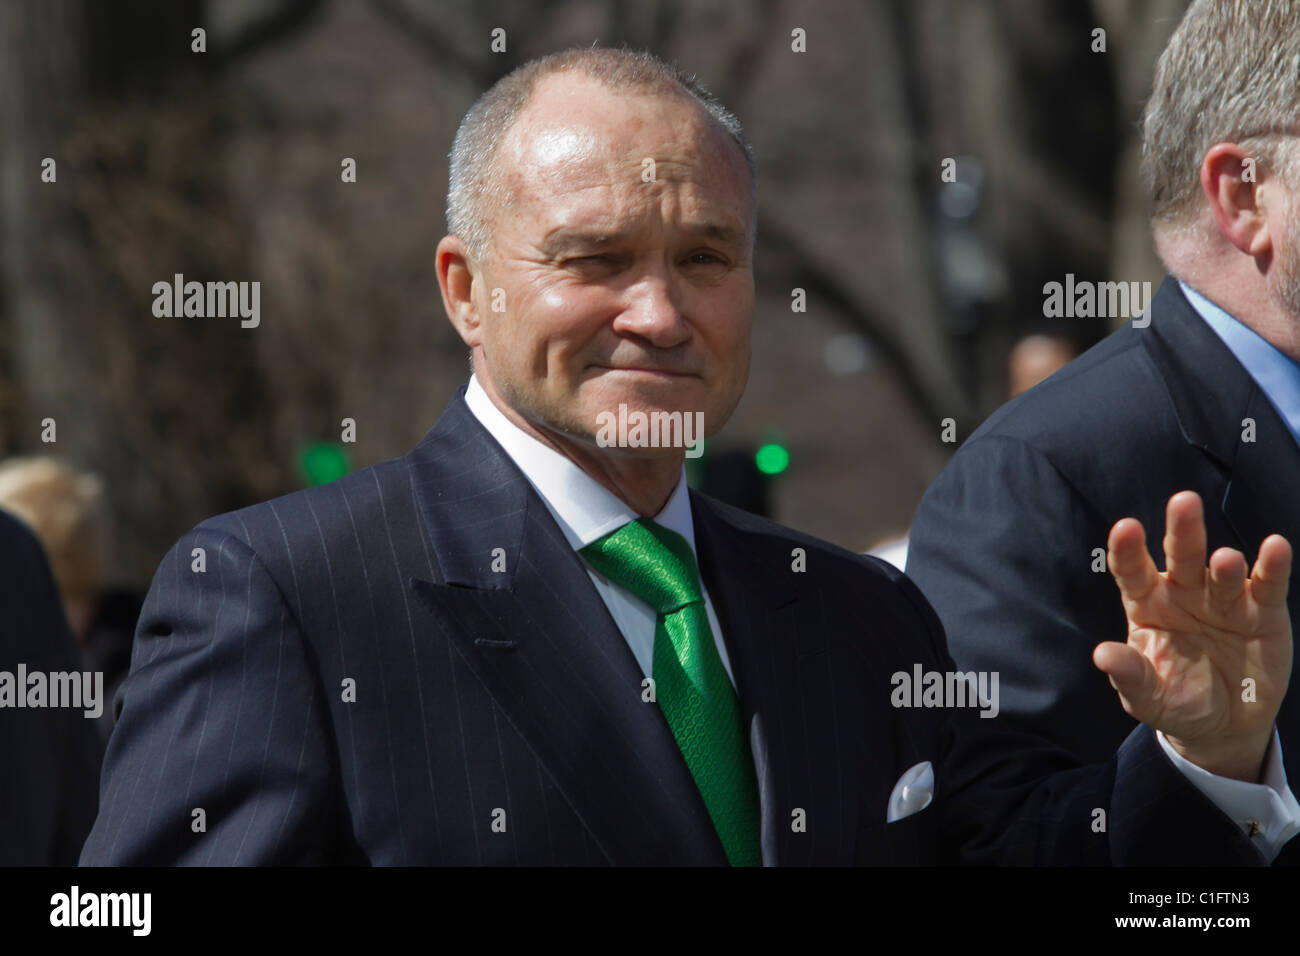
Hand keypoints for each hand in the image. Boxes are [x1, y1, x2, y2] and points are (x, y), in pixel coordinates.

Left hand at [1093, 491, 1291, 781]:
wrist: (1223, 725)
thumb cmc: (1175, 700)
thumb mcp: (1146, 695)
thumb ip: (1129, 674)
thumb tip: (1102, 655)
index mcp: (1147, 605)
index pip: (1132, 571)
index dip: (1128, 550)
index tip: (1125, 527)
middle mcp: (1184, 594)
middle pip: (1181, 556)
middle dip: (1182, 530)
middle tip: (1183, 502)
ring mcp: (1223, 600)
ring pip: (1222, 572)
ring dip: (1224, 564)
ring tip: (1225, 560)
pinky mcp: (1262, 613)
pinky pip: (1266, 586)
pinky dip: (1272, 567)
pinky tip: (1275, 547)